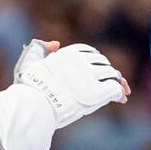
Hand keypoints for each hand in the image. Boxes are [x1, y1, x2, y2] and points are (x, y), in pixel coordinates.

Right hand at [14, 40, 129, 127]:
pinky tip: (122, 98)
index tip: (100, 70)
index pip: (90, 52)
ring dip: (117, 83)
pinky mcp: (96, 93)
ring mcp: (90, 76)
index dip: (97, 61)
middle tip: (118, 84)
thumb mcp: (29, 62)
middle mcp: (82, 61)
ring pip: (112, 74)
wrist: (33, 106)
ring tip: (121, 92)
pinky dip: (120, 93)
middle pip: (103, 63)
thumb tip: (56, 44)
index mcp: (68, 53)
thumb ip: (40, 49)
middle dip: (109, 72)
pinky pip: (115, 88)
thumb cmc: (29, 89)